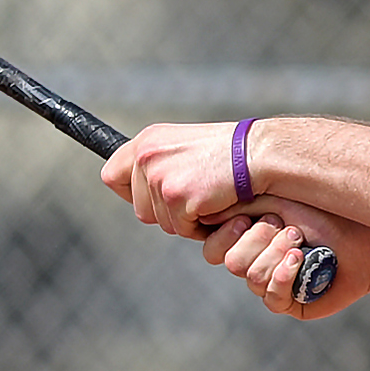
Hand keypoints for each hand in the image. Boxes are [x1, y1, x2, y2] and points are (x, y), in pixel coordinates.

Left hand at [102, 122, 241, 240]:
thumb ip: (157, 162)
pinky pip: (182, 229)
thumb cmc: (228, 153)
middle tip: (194, 197)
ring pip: (162, 223)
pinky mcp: (178, 197)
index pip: (112, 176)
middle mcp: (147, 156)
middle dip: (166, 213)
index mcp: (146, 141)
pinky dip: (201, 226)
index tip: (150, 196)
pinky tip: (215, 205)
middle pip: (139, 209)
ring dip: (185, 220)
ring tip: (208, 197)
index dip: (130, 193)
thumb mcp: (182, 146)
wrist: (258, 153)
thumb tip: (136, 189)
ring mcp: (161, 178)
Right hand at [204, 197, 369, 319]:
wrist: (363, 224)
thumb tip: (196, 200)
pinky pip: (271, 297)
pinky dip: (284, 276)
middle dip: (255, 239)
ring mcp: (272, 282)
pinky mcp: (292, 301)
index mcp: (244, 233)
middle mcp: (255, 259)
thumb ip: (234, 197)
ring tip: (301, 239)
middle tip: (285, 225)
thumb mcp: (272, 191)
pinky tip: (300, 260)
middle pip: (225, 261)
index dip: (226, 231)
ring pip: (249, 276)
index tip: (246, 214)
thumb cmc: (321, 203)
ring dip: (275, 253)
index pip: (210, 243)